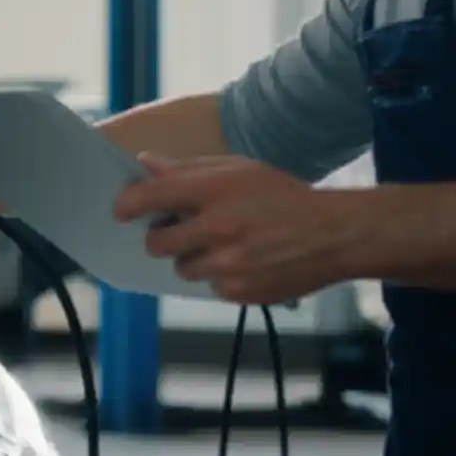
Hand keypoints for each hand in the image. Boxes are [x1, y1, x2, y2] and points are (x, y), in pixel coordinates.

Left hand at [114, 153, 361, 303]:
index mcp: (214, 191)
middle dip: (162, 237)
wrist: (334, 234)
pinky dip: (219, 277)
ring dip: (192, 258)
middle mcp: (218, 229)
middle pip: (157, 243)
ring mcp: (229, 265)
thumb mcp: (238, 169)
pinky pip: (210, 287)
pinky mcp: (240, 292)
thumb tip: (146, 164)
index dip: (128, 204)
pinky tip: (243, 261)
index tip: (122, 210)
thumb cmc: (282, 196)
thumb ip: (188, 169)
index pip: (150, 197)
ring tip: (220, 244)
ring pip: (182, 268)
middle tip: (178, 230)